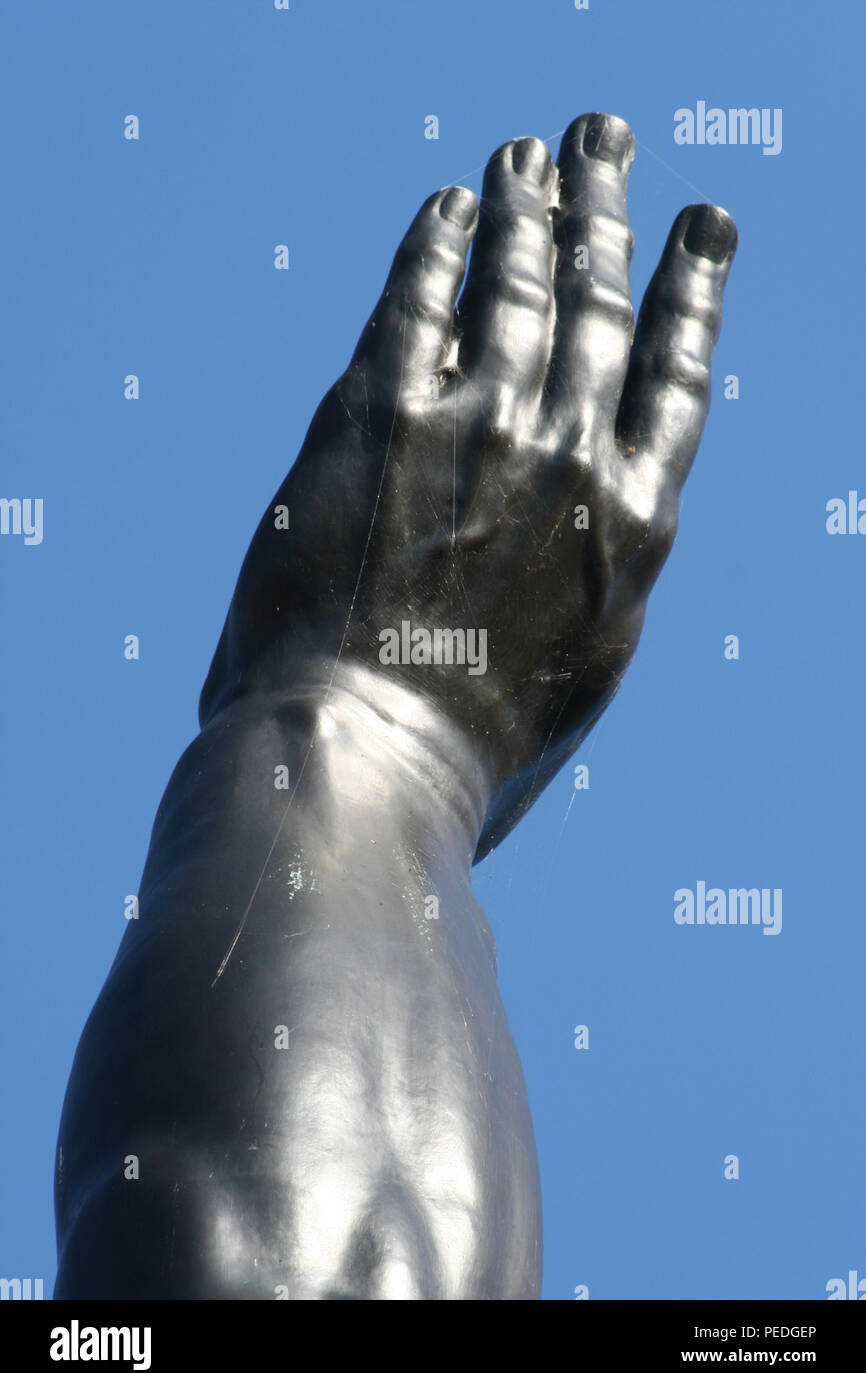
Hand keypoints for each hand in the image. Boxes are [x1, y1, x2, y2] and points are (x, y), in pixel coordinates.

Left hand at [199, 113, 735, 858]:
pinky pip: (417, 300)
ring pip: (515, 282)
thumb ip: (591, 576)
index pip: (677, 375)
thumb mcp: (577, 671)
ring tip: (527, 153)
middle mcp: (569, 455)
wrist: (367, 760)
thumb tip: (588, 522)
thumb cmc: (470, 748)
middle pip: (599, 303)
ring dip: (524, 205)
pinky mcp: (378, 416)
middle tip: (604, 143)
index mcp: (632, 527)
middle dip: (604, 210)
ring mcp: (476, 425)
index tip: (701, 225)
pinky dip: (436, 244)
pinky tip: (448, 207)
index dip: (691, 288)